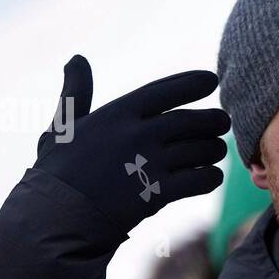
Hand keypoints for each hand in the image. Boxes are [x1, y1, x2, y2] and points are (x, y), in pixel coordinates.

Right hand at [35, 54, 229, 232]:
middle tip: (222, 122)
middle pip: (190, 121)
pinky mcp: (158, 194)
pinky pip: (199, 180)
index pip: (165, 91)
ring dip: (214, 149)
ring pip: (199, 150)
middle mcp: (137, 135)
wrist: (56, 219)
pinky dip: (210, 177)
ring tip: (217, 150)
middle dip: (212, 120)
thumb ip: (77, 93)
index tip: (210, 80)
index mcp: (116, 114)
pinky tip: (211, 176)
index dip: (191, 83)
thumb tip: (76, 59)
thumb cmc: (57, 173)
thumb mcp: (63, 127)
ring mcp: (149, 164)